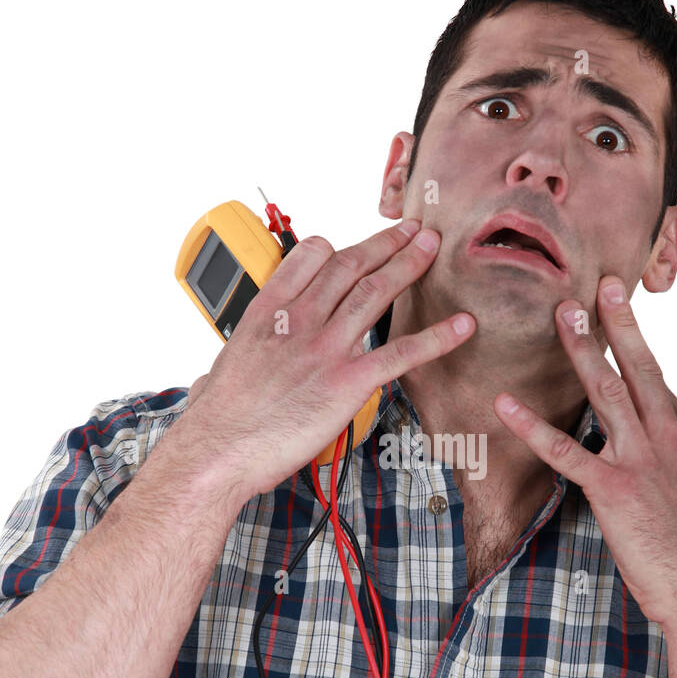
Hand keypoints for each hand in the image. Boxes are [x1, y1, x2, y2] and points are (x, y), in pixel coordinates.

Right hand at [182, 221, 474, 504]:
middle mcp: (300, 320)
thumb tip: (213, 382)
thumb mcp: (217, 375)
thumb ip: (230, 367)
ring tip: (433, 246)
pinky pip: (401, 353)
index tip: (356, 245)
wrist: (218, 448)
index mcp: (268, 312)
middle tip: (412, 229)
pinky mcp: (348, 382)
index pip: (309, 258)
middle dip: (386, 244)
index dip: (339, 247)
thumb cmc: (216, 420)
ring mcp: (326, 348)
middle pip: (351, 266)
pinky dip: (437, 337)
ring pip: (376, 293)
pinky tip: (462, 326)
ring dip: (409, 265)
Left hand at [492, 275, 676, 631]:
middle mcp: (670, 441)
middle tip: (603, 287)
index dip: (640, 359)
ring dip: (582, 349)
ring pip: (607, 391)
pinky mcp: (612, 489)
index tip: (624, 322)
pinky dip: (531, 425)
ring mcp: (641, 461)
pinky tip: (504, 403)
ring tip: (561, 314)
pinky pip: (564, 450)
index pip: (663, 390)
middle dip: (620, 325)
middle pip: (641, 370)